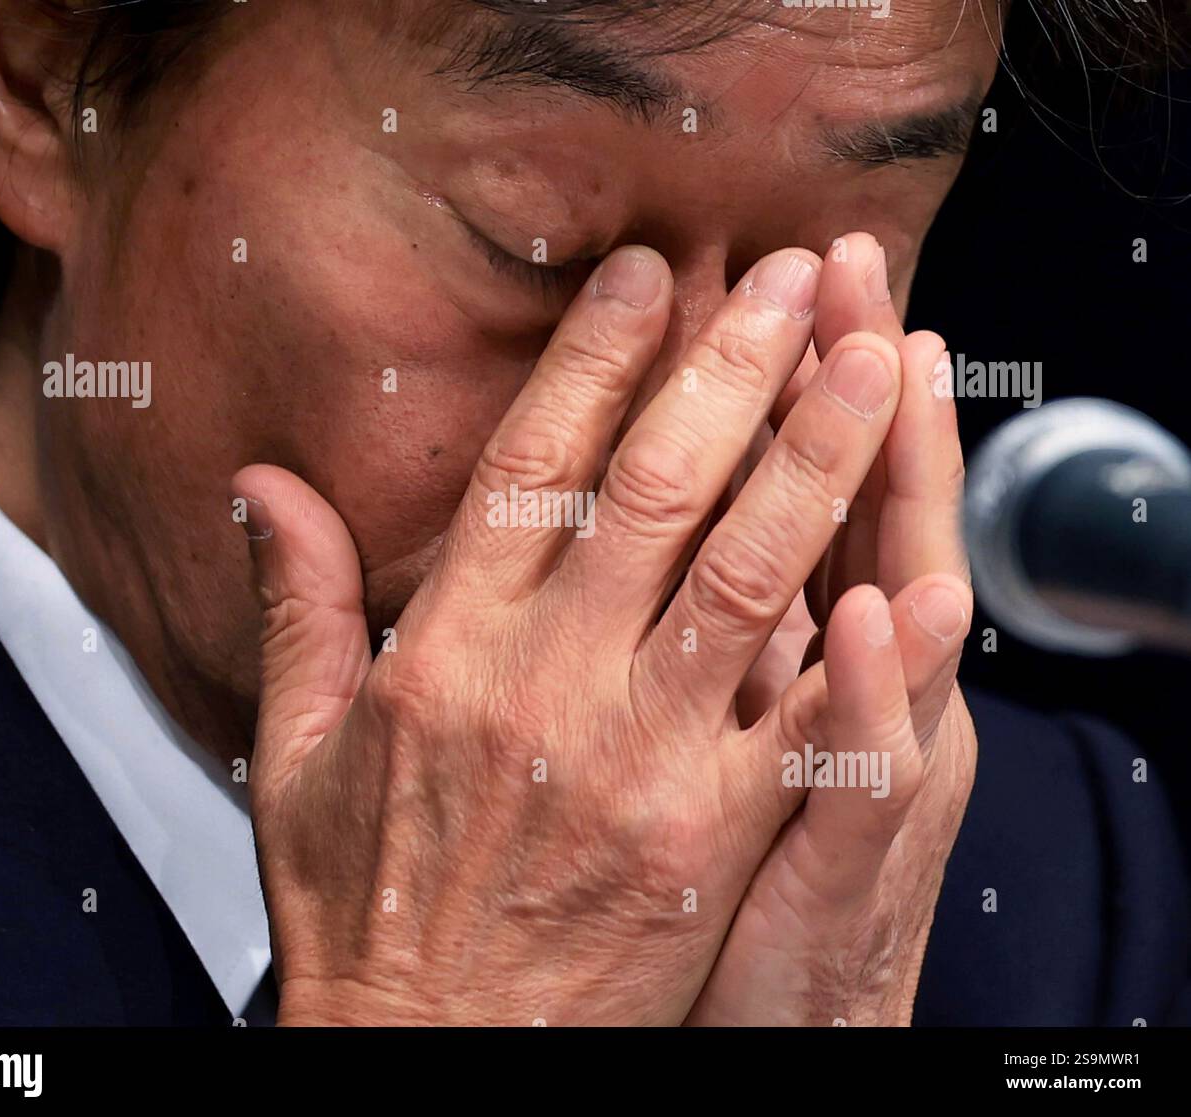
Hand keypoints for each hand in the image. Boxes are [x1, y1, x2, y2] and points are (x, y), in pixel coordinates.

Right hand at [234, 242, 906, 1024]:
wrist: (430, 1053)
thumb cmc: (362, 906)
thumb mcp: (298, 750)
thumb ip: (295, 603)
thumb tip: (260, 485)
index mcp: (448, 648)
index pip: (531, 464)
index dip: (594, 358)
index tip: (647, 275)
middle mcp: (546, 682)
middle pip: (655, 491)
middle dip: (730, 371)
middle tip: (788, 279)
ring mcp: (638, 758)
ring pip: (744, 574)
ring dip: (814, 459)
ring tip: (866, 362)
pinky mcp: (708, 837)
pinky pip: (802, 726)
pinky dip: (863, 652)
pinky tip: (915, 572)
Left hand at [687, 233, 976, 1026]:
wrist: (726, 1024)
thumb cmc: (686, 882)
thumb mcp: (733, 749)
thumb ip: (723, 629)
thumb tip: (679, 528)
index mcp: (792, 659)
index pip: (795, 498)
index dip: (784, 391)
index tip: (779, 282)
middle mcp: (837, 700)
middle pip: (849, 521)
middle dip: (843, 392)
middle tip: (842, 267)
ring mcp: (854, 777)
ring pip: (894, 618)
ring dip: (890, 495)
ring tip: (888, 369)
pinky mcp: (846, 870)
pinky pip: (865, 773)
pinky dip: (878, 692)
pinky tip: (878, 614)